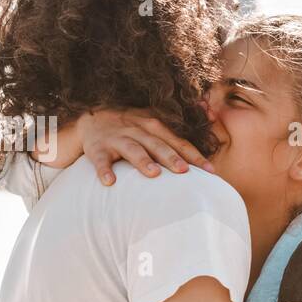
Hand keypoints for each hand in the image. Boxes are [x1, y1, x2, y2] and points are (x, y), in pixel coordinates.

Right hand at [76, 108, 215, 185]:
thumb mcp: (152, 127)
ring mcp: (117, 139)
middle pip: (157, 145)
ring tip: (154, 174)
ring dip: (143, 161)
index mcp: (154, 127)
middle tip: (184, 171)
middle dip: (171, 157)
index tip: (210, 171)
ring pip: (132, 149)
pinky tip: (109, 182)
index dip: (194, 156)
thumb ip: (175, 139)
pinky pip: (100, 160)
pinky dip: (104, 170)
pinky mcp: (97, 148)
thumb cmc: (131, 129)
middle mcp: (138, 131)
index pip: (179, 143)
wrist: (91, 119)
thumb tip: (206, 154)